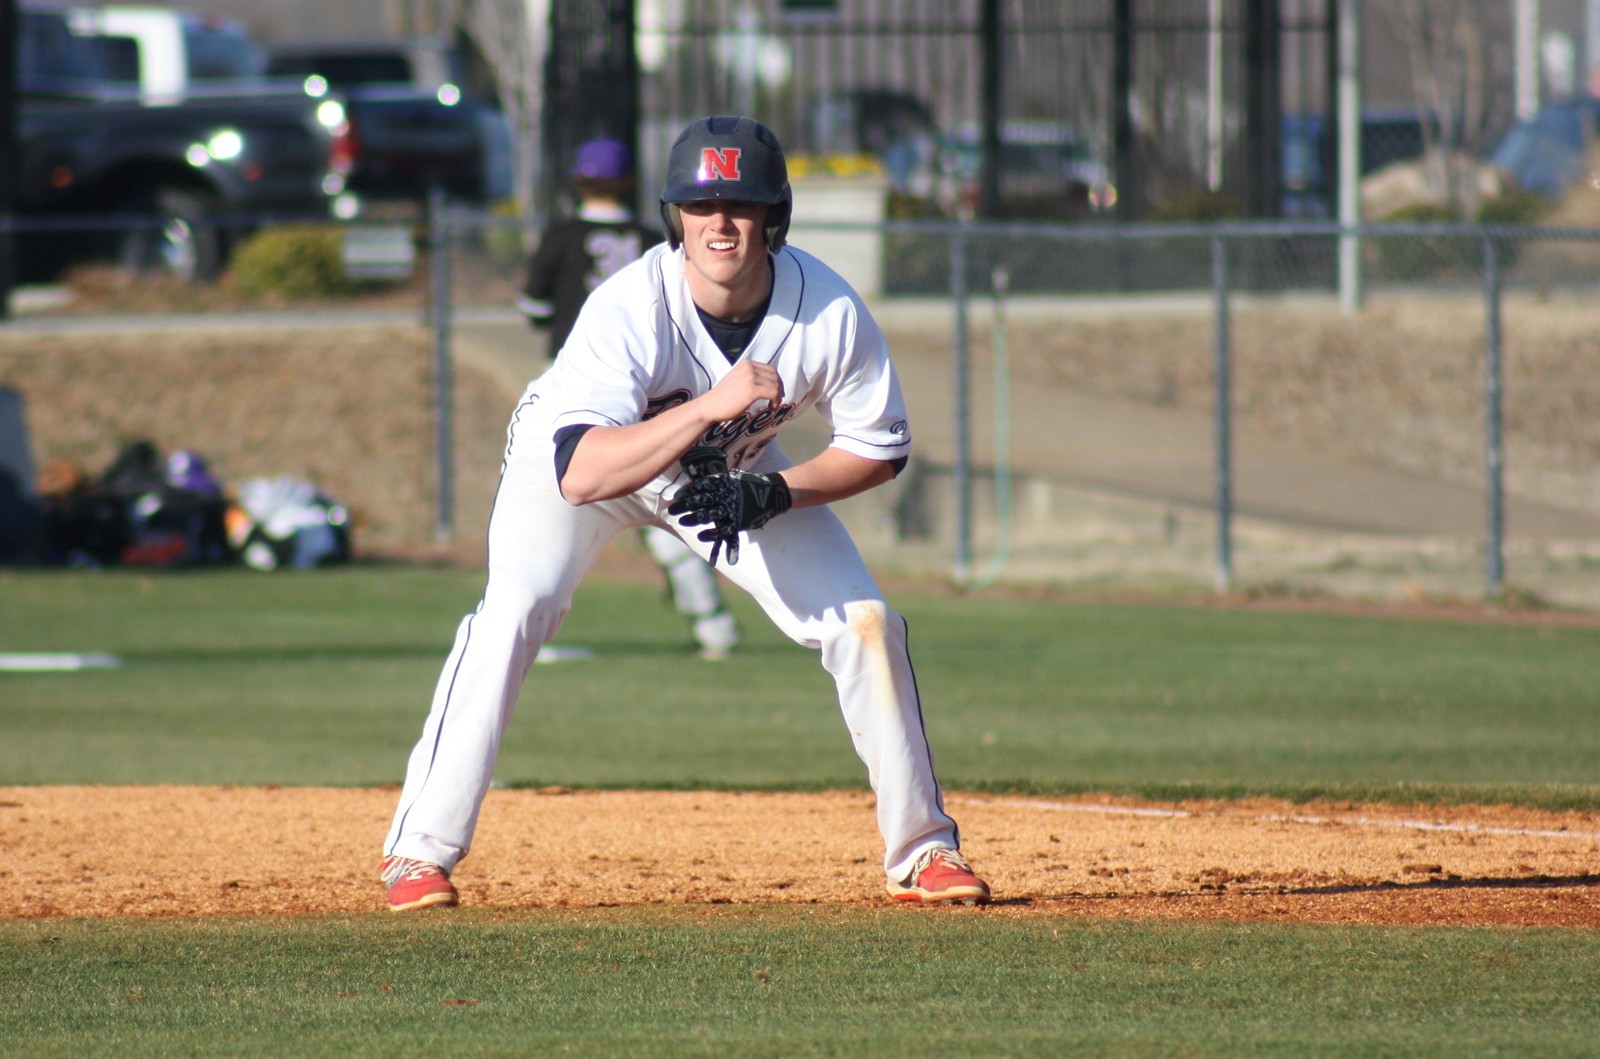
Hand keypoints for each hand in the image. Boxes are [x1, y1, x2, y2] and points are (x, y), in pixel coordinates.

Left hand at [667, 446, 791, 565]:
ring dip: (693, 518)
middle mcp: (726, 495)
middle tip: (672, 509)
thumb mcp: (733, 477)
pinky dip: (711, 533)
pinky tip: (700, 535)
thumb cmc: (749, 484)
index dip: (688, 491)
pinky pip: (722, 529)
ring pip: (708, 515)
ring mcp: (732, 509)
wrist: (771, 494)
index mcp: (724, 483)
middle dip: (685, 505)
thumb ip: (718, 479)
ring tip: (681, 521)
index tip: (677, 495)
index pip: (701, 485)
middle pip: (701, 500)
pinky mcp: (738, 522)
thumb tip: (699, 476)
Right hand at [697, 360, 783, 423]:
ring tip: (773, 404)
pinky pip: (773, 393)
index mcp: (746, 364)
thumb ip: (750, 377)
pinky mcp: (752, 390)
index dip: (776, 380)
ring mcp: (751, 378)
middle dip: (779, 388)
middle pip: (774, 376)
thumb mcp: (737, 379)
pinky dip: (775, 401)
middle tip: (776, 399)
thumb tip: (767, 383)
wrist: (710, 406)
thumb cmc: (722, 397)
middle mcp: (749, 368)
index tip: (776, 391)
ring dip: (777, 396)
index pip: (770, 369)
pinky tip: (771, 407)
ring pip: (775, 385)